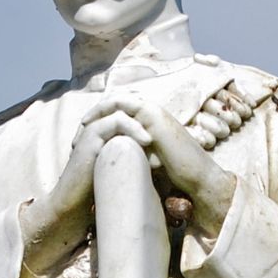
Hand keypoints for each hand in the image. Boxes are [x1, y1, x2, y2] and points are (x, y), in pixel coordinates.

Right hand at [20, 109, 153, 272]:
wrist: (72, 206)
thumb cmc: (96, 194)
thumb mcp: (122, 172)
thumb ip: (136, 161)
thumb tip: (163, 165)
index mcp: (106, 133)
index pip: (131, 114)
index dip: (149, 120)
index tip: (168, 135)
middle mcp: (98, 127)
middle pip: (128, 108)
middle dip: (148, 117)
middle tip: (167, 129)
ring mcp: (93, 129)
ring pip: (123, 112)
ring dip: (143, 123)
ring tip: (158, 138)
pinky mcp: (91, 136)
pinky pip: (115, 122)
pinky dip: (133, 128)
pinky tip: (147, 141)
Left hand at [79, 93, 237, 236]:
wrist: (197, 177)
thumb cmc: (176, 175)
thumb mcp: (148, 160)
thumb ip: (134, 154)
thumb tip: (114, 162)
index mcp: (151, 121)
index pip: (121, 112)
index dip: (102, 120)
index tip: (86, 136)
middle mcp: (152, 112)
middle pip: (116, 102)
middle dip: (96, 113)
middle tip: (80, 129)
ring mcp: (153, 110)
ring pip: (116, 100)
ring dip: (97, 111)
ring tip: (83, 126)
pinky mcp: (152, 115)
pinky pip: (122, 105)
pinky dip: (105, 112)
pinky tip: (93, 125)